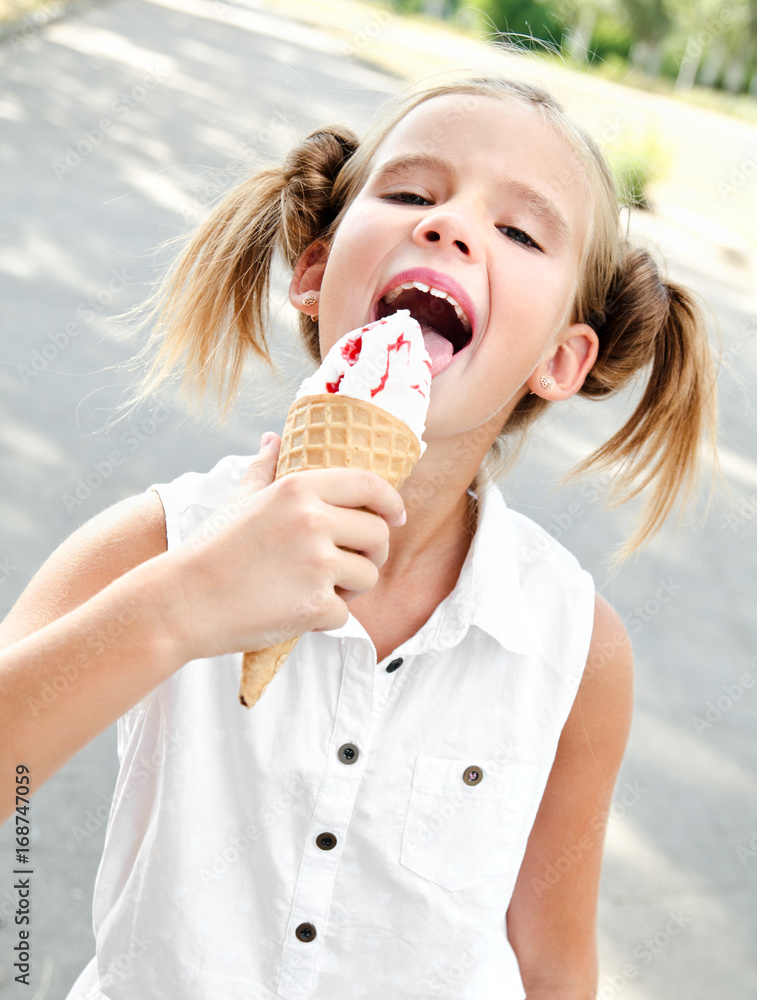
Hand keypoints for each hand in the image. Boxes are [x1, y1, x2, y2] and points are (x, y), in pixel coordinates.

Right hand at [161, 433, 405, 659]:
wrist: (181, 601)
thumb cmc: (212, 549)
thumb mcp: (240, 499)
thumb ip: (265, 468)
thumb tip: (274, 438)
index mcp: (299, 489)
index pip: (369, 485)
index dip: (391, 502)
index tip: (396, 517)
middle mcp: (313, 520)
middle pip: (378, 534)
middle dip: (372, 553)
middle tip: (350, 565)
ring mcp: (317, 564)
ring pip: (369, 576)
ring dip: (351, 589)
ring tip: (318, 589)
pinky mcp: (315, 605)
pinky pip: (346, 614)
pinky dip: (326, 619)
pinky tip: (296, 611)